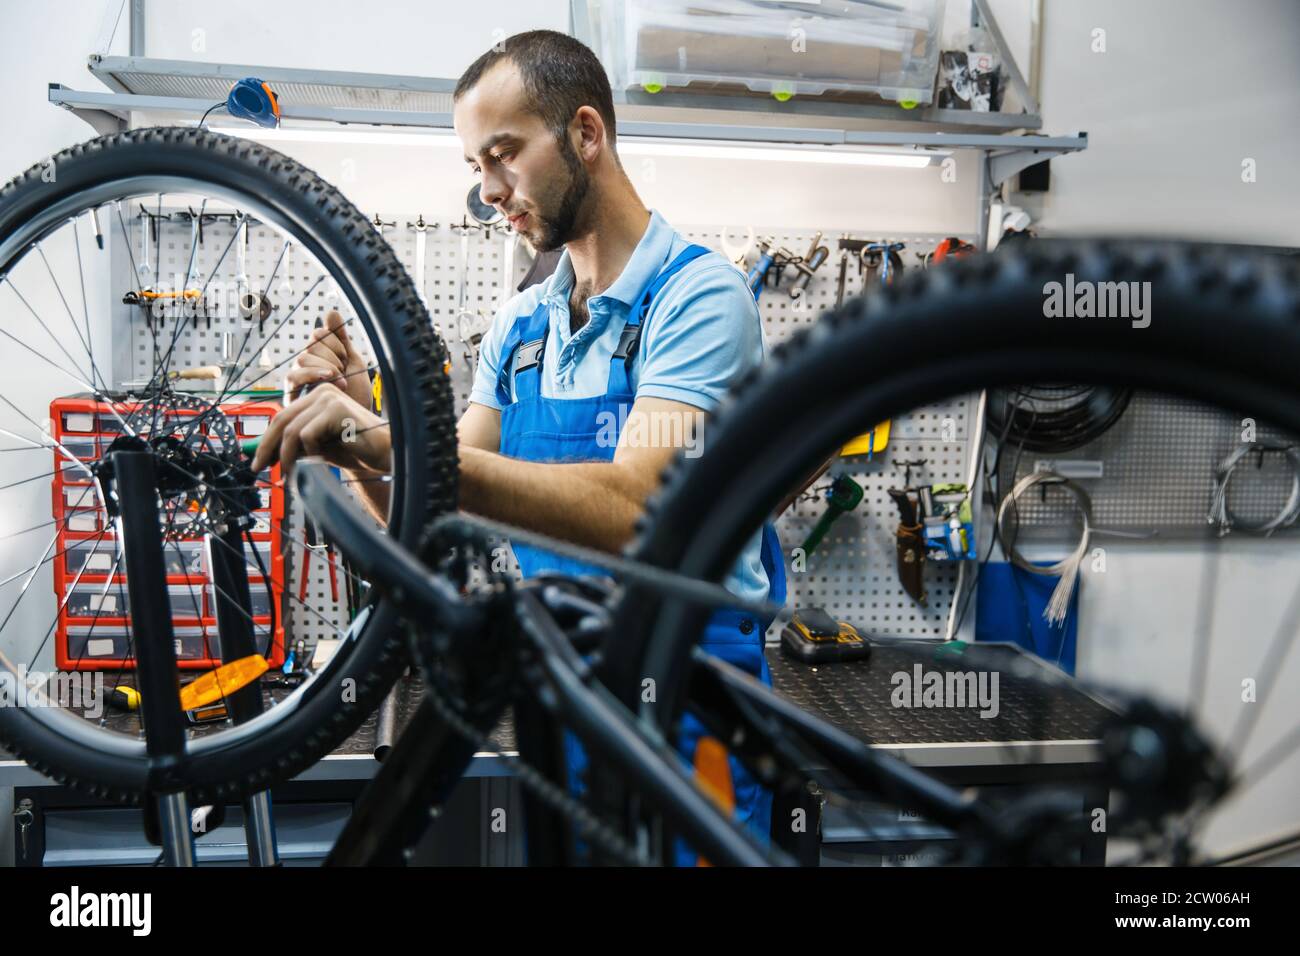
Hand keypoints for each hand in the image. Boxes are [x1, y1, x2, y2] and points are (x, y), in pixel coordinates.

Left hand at [251, 386, 390, 476]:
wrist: (384, 454)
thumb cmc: (355, 451)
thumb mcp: (317, 448)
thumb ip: (295, 446)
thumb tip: (265, 454)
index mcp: (316, 397)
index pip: (281, 417)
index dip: (266, 440)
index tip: (258, 461)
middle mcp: (321, 393)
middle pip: (281, 420)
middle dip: (268, 447)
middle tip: (261, 468)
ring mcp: (329, 398)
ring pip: (292, 430)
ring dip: (288, 456)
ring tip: (292, 473)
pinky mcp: (336, 409)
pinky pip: (308, 434)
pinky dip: (311, 452)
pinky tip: (323, 459)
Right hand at [285, 308, 371, 408]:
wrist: (356, 424)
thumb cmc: (356, 397)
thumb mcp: (354, 363)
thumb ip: (342, 339)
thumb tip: (331, 311)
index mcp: (321, 355)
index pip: (320, 334)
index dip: (335, 343)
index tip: (347, 359)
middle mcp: (307, 364)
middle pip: (311, 344)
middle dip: (333, 356)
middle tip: (345, 371)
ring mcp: (298, 378)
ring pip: (303, 358)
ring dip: (325, 366)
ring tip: (341, 379)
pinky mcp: (292, 394)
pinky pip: (293, 377)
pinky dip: (313, 375)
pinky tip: (330, 379)